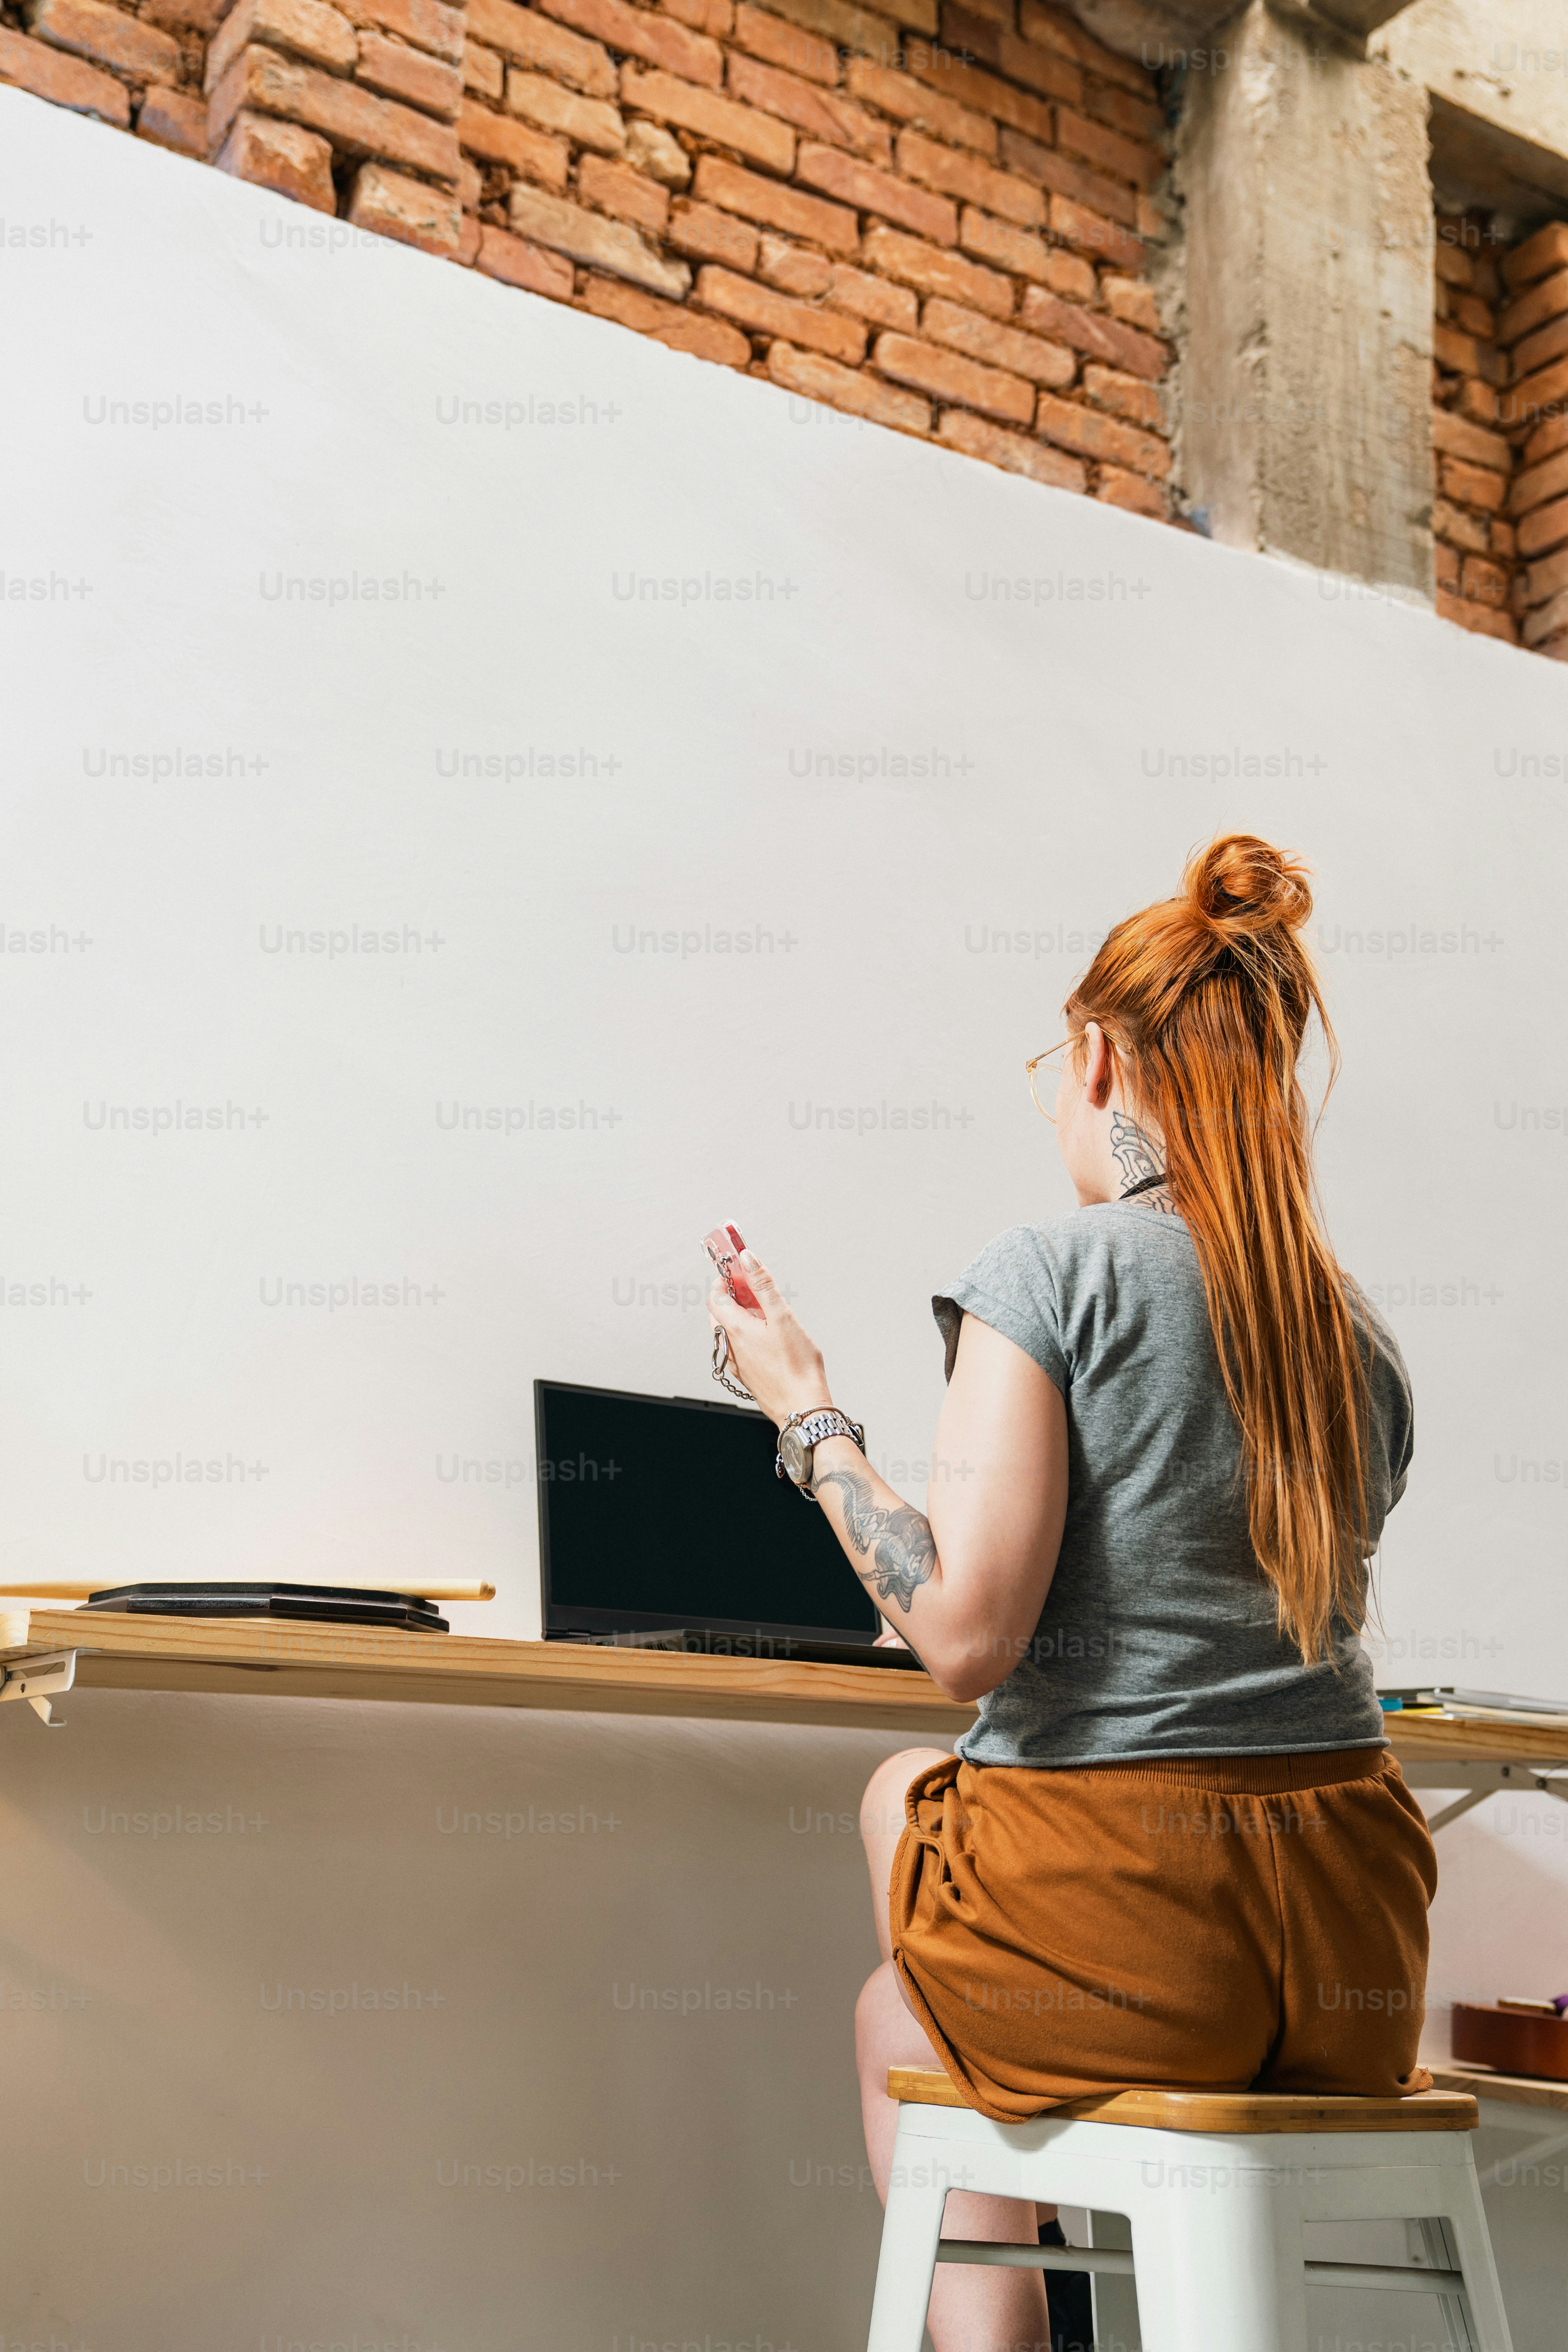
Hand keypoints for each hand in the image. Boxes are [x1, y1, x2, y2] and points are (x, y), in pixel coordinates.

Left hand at [706, 1249, 832, 1429]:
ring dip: (742, 1315)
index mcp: (735, 1329)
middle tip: (755, 1289)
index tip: (741, 1271)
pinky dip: (748, 1334)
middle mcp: (731, 1346)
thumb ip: (763, 1286)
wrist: (802, 1408)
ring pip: (729, 1330)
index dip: (725, 1280)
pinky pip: (739, 1346)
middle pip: (720, 1312)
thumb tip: (747, 1259)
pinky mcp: (747, 1374)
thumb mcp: (783, 1317)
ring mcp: (737, 1362)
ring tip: (768, 1314)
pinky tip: (770, 1338)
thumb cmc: (797, 1368)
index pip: (715, 1296)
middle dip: (733, 1296)